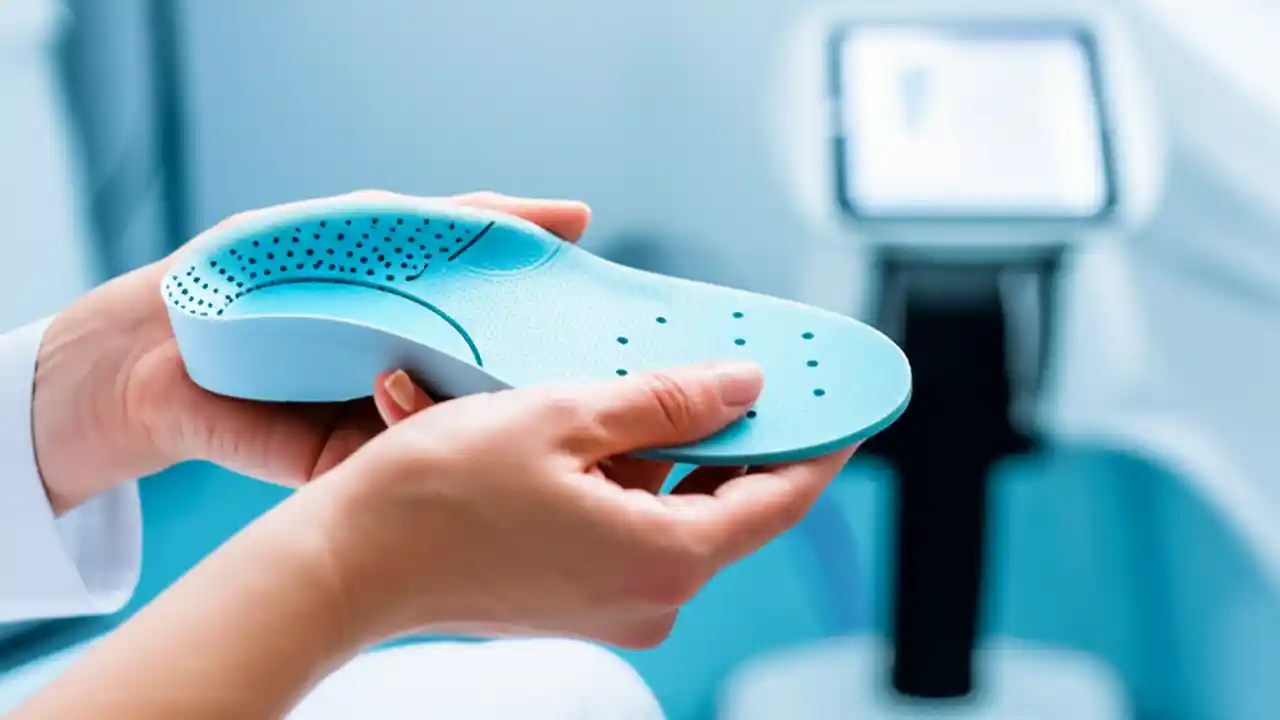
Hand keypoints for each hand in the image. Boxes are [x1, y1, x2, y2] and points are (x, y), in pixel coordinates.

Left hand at [32, 190, 590, 513]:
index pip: (533, 334)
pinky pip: (409, 456)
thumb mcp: (378, 225)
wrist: (153, 348)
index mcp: (445, 325)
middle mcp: (431, 383)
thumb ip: (474, 221)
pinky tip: (431, 404)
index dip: (582, 336)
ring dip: (495, 412)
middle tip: (602, 380)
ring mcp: (395, 431)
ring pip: (470, 432)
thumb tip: (579, 216)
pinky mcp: (356, 468)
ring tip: (521, 388)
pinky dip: (424, 433)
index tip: (634, 334)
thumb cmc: (258, 272)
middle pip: (513, 391)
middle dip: (554, 386)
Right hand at [284, 362, 855, 648]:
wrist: (348, 565)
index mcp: (666, 558)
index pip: (780, 498)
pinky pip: (633, 525)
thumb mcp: (566, 418)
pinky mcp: (577, 594)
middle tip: (757, 371)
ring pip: (677, 511)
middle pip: (731, 505)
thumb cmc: (439, 494)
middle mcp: (652, 596)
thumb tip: (742, 386)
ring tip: (668, 382)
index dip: (821, 444)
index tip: (850, 405)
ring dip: (680, 450)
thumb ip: (668, 402)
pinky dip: (635, 475)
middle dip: (745, 436)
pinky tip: (612, 424)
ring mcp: (613, 602)